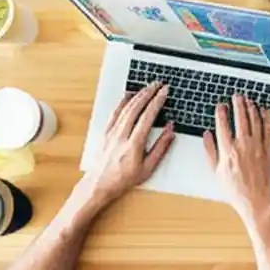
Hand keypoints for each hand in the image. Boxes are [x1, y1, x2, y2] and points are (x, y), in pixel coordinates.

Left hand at [75, 82, 175, 210]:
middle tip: (158, 84)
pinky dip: (122, 101)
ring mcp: (111, 133)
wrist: (99, 184)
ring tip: (146, 87)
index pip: (147, 117)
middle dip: (148, 93)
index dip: (157, 102)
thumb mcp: (148, 168)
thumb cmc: (124, 179)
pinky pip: (114, 112)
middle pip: (135, 108)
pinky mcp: (105, 132)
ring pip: (124, 108)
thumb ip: (161, 147)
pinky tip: (128, 95)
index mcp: (133, 145)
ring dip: (137, 95)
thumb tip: (170, 130)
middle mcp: (121, 136)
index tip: (164, 92)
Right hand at [203, 94, 269, 219]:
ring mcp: (258, 147)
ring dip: (251, 108)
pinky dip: (267, 118)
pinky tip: (265, 111)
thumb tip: (206, 135)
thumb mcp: (216, 171)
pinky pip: (269, 130)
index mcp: (227, 151)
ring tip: (249, 100)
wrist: (255, 200)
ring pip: (255, 121)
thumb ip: (210, 151)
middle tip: (237, 96)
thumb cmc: (235, 190)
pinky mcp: (269, 150)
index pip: (223, 125)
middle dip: (238, 104)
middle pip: (240, 119)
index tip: (221, 105)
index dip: (221, 113)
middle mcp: (243, 146)